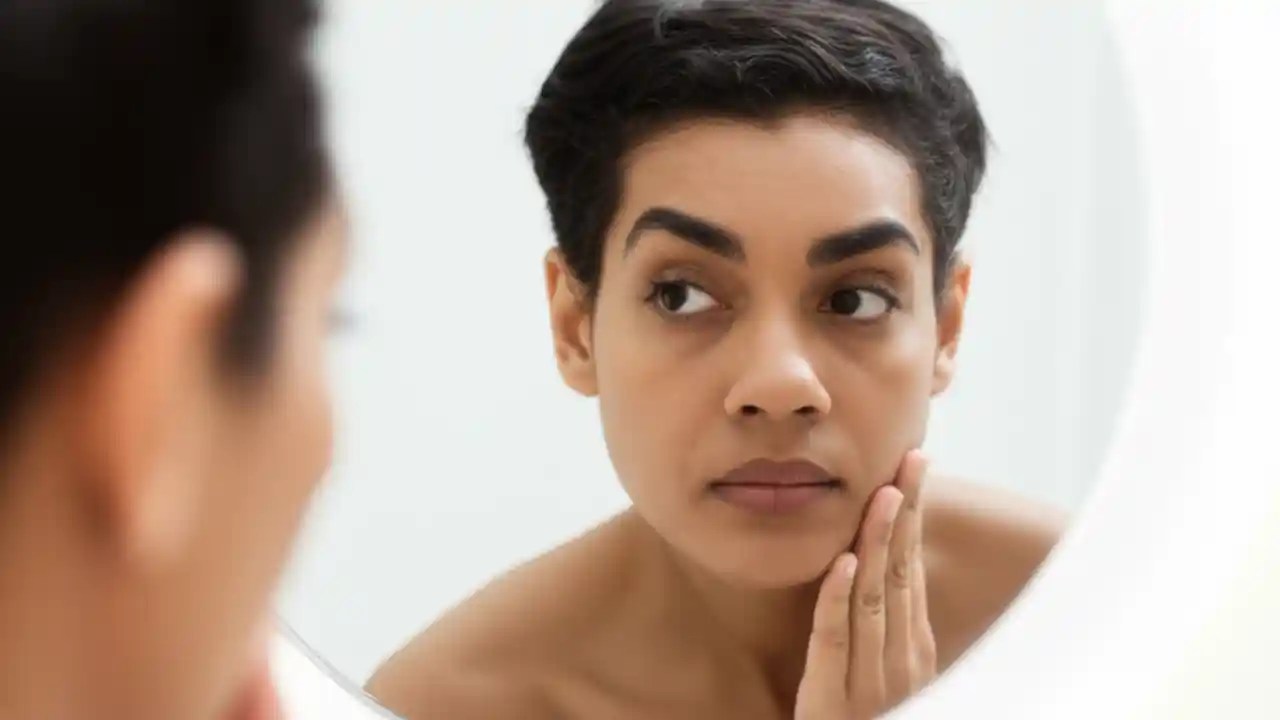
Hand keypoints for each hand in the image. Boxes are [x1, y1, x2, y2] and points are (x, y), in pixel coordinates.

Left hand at [795, 451, 935, 718]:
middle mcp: (900, 656)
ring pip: (874, 596)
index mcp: (913, 644)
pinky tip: (843, 562)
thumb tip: (888, 561)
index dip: (915, 515)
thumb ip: (889, 621)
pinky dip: (839, 597)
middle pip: (901, 571)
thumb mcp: (887, 665)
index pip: (912, 566)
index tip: (916, 467)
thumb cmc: (866, 717)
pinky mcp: (832, 696)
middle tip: (912, 461)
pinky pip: (835, 638)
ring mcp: (870, 678)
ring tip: (884, 494)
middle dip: (908, 513)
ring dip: (879, 542)